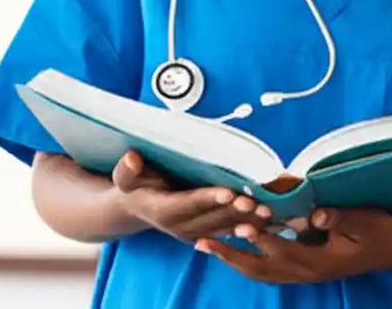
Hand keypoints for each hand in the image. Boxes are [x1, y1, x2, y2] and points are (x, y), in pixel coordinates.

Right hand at [112, 150, 271, 243]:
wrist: (136, 208)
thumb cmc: (134, 185)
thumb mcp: (125, 177)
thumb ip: (127, 170)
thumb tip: (132, 158)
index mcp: (162, 211)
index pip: (188, 204)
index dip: (207, 199)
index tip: (227, 192)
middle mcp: (180, 227)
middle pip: (211, 218)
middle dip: (234, 210)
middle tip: (254, 201)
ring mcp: (195, 233)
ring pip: (224, 227)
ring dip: (246, 221)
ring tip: (267, 211)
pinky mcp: (207, 234)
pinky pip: (230, 231)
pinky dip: (248, 226)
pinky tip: (267, 219)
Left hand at [196, 207, 391, 283]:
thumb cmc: (379, 232)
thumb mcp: (364, 221)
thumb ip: (338, 218)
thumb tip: (315, 214)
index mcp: (319, 261)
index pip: (282, 252)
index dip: (261, 241)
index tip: (240, 227)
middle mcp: (307, 272)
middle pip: (261, 269)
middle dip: (231, 256)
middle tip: (202, 243)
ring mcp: (305, 274)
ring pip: (262, 272)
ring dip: (234, 260)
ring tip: (208, 247)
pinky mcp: (305, 269)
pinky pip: (270, 270)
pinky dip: (249, 261)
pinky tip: (236, 251)